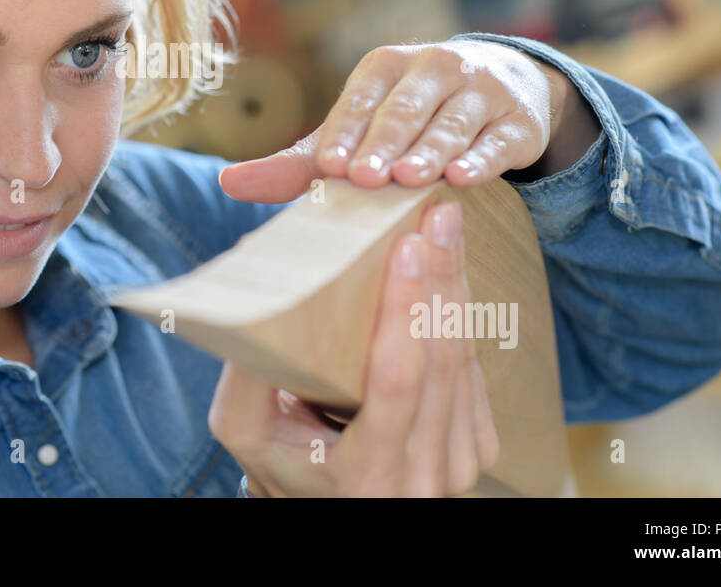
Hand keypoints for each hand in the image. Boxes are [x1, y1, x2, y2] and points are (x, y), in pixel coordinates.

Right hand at [208, 201, 499, 495]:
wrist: (327, 506)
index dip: (405, 311)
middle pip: (443, 362)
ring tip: (446, 229)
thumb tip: (253, 299)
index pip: (396, 382)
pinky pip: (474, 373)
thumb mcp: (245, 431)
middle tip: (438, 214)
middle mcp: (421, 478)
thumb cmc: (281, 462)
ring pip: (466, 361)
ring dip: (458, 288)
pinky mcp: (475, 451)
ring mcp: (457, 468)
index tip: (408, 247)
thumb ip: (245, 377)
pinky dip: (461, 317)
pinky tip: (449, 273)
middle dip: (443, 278)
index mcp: (365, 476)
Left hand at [219, 40, 594, 204]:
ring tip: (411, 178)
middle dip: (384, 141)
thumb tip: (229, 183)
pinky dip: (482, 158)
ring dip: (431, 149)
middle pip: (405, 108)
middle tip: (364, 177)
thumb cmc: (411, 116)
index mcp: (385, 67)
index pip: (360, 100)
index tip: (328, 167)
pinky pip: (498, 140)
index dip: (344, 131)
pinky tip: (463, 178)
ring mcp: (480, 91)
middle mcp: (433, 69)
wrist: (502, 89)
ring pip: (452, 121)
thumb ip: (302, 161)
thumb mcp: (359, 129)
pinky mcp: (517, 121)